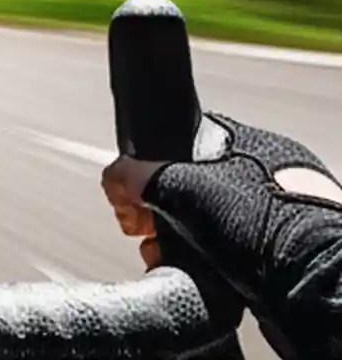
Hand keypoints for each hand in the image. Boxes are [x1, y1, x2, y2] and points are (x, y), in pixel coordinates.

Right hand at [100, 113, 341, 355]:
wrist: (314, 285)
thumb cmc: (266, 227)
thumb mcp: (184, 188)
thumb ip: (140, 174)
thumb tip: (114, 177)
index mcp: (248, 144)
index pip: (180, 145)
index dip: (148, 169)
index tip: (135, 196)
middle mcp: (263, 175)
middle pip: (187, 187)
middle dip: (157, 211)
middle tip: (146, 230)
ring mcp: (272, 215)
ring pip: (203, 222)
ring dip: (175, 239)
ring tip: (166, 254)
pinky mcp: (275, 253)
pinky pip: (223, 251)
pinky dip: (201, 261)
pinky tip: (193, 270)